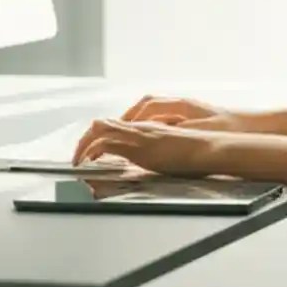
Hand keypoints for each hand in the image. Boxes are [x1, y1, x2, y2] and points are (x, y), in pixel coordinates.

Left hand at [71, 118, 221, 177]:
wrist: (208, 147)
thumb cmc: (196, 151)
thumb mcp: (171, 149)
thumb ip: (155, 151)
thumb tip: (145, 161)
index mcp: (148, 128)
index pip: (115, 126)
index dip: (99, 137)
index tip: (90, 151)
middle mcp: (140, 128)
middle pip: (103, 125)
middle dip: (85, 140)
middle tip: (78, 157)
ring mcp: (138, 136)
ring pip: (101, 130)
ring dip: (85, 145)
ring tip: (78, 160)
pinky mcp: (138, 146)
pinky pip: (108, 143)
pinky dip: (93, 150)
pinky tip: (89, 160)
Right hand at [121, 95, 250, 132]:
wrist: (252, 128)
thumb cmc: (228, 129)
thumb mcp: (199, 132)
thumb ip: (175, 132)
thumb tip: (154, 133)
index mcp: (181, 105)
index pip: (147, 107)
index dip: (130, 118)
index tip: (116, 128)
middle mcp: (182, 104)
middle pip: (148, 105)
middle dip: (131, 117)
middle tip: (116, 130)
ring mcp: (187, 109)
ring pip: (157, 111)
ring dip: (142, 120)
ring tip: (129, 133)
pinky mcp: (193, 117)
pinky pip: (166, 117)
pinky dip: (154, 124)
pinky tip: (152, 137)